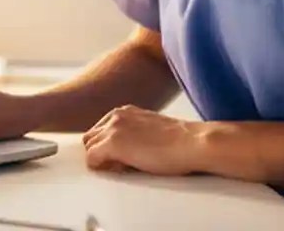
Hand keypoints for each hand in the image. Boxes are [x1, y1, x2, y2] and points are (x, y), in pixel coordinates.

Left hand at [82, 105, 203, 174]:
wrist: (193, 143)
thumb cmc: (182, 142)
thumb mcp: (152, 131)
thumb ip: (135, 135)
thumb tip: (126, 152)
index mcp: (126, 111)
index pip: (100, 130)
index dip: (106, 147)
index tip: (118, 159)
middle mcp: (116, 115)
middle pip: (91, 137)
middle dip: (99, 152)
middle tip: (118, 166)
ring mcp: (113, 128)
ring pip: (90, 147)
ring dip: (101, 160)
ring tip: (122, 170)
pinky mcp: (113, 143)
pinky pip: (92, 159)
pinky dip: (101, 168)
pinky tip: (120, 172)